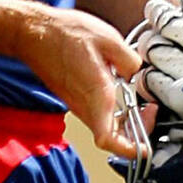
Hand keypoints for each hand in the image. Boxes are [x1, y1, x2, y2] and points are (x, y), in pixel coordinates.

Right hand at [17, 6, 141, 154]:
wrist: (33, 32)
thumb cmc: (64, 34)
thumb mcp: (108, 39)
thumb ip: (129, 60)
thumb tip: (136, 72)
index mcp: (97, 94)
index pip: (109, 140)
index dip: (130, 150)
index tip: (145, 146)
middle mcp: (84, 105)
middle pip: (110, 138)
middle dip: (135, 134)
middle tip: (149, 113)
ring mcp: (76, 103)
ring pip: (103, 126)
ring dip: (124, 121)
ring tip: (139, 101)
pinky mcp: (72, 97)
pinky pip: (95, 113)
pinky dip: (111, 110)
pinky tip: (118, 89)